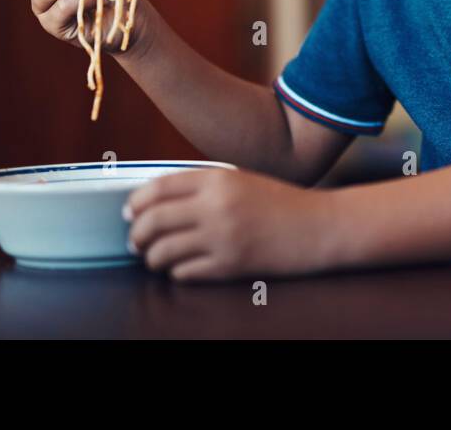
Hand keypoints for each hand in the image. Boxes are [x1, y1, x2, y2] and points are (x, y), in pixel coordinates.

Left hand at [124, 167, 337, 281]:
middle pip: (153, 220)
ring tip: (155, 259)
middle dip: (137, 235)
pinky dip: (176, 273)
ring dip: (153, 258)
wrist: (320, 226)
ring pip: (163, 251)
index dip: (136, 203)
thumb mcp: (240, 180)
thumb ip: (203, 186)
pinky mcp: (230, 265)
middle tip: (136, 242)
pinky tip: (182, 269)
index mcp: (217, 178)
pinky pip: (184, 273)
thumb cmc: (280, 203)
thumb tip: (158, 203)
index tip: (130, 213)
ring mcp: (222, 237)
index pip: (157, 188)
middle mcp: (215, 205)